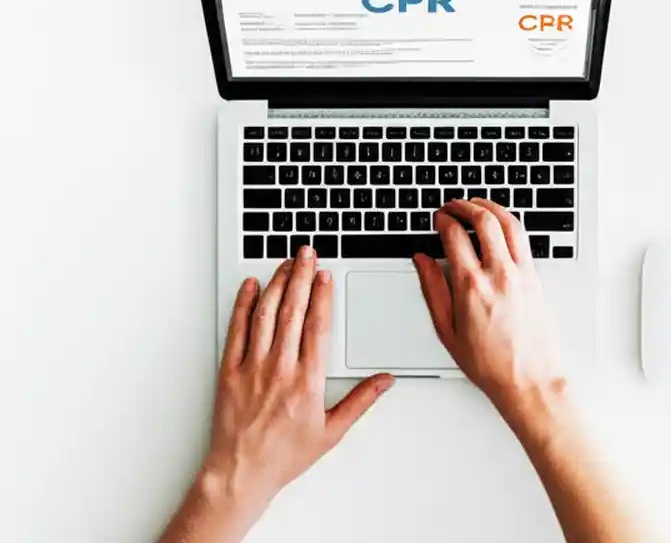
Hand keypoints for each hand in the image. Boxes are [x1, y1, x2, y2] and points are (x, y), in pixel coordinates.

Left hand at [162, 247, 393, 542]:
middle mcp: (279, 368)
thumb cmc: (284, 456)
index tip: (325, 276)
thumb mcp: (332, 431)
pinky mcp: (229, 371)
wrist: (240, 473)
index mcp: (308, 381)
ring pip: (266, 315)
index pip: (317, 326)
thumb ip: (361, 400)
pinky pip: (237, 330)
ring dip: (277, 284)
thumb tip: (384, 380)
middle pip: (292, 311)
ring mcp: (252, 367)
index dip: (322, 296)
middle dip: (301, 277)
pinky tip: (251, 287)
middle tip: (306, 254)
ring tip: (285, 264)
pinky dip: (244, 305)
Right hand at [413, 199, 565, 426]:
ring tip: (477, 205)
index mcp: (471, 287)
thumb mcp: (447, 331)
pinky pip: (524, 239)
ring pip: (509, 223)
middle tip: (454, 205)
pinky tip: (501, 224)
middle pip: (484, 220)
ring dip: (491, 207)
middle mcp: (499, 275)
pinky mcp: (537, 279)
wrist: (531, 381)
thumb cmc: (491, 364)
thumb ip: (432, 289)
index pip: (454, 235)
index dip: (443, 220)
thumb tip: (422, 261)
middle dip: (465, 205)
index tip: (438, 219)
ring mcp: (521, 274)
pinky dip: (510, 223)